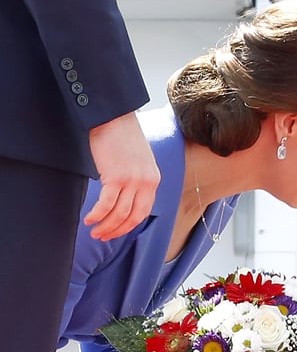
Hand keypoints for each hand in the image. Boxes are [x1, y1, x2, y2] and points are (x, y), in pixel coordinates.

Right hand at [85, 113, 159, 239]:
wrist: (113, 115)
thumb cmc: (121, 135)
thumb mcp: (138, 160)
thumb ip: (136, 179)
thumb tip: (125, 199)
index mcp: (153, 180)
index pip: (143, 212)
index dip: (128, 226)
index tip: (116, 232)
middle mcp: (146, 183)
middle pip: (132, 217)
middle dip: (116, 231)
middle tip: (102, 237)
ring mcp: (132, 180)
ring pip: (118, 214)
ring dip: (105, 226)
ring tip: (93, 231)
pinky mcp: (116, 177)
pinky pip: (106, 204)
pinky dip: (97, 215)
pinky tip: (89, 219)